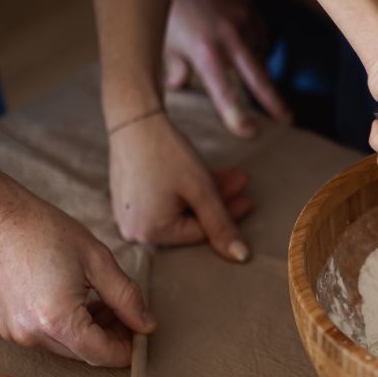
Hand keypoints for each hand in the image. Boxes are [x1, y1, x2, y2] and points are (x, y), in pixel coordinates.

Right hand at [0, 195, 155, 366]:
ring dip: (91, 331)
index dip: (128, 348)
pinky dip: (69, 327)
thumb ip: (127, 298)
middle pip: (85, 353)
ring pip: (68, 347)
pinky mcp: (8, 327)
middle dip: (111, 337)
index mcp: (58, 321)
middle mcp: (33, 336)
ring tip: (104, 301)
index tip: (142, 332)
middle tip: (127, 310)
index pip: (103, 354)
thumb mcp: (98, 260)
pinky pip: (48, 338)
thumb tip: (146, 326)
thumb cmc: (45, 231)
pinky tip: (78, 300)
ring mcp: (17, 334)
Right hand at [108, 111, 252, 259]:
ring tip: (228, 174)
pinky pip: (162, 202)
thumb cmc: (167, 153)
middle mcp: (134, 230)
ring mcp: (128, 215)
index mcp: (149, 234)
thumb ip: (222, 225)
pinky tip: (201, 174)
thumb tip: (241, 258)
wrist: (134, 119)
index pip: (200, 233)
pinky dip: (184, 190)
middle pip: (189, 220)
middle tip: (242, 181)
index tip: (250, 200)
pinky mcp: (127, 200)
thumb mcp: (201, 190)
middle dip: (219, 200)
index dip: (229, 216)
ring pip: (178, 208)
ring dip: (204, 193)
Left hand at [165, 0, 290, 136]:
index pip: (224, 92)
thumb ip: (174, 69)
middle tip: (287, 120)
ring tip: (251, 78)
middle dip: (274, 102)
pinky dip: (257, 47)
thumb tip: (178, 86)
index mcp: (204, 50)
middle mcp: (228, 37)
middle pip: (258, 78)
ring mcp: (243, 20)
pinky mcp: (250, 8)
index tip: (249, 133)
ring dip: (256, 70)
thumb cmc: (166, 8)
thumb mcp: (164, 43)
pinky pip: (261, 36)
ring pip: (259, 56)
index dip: (236, 116)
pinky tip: (248, 51)